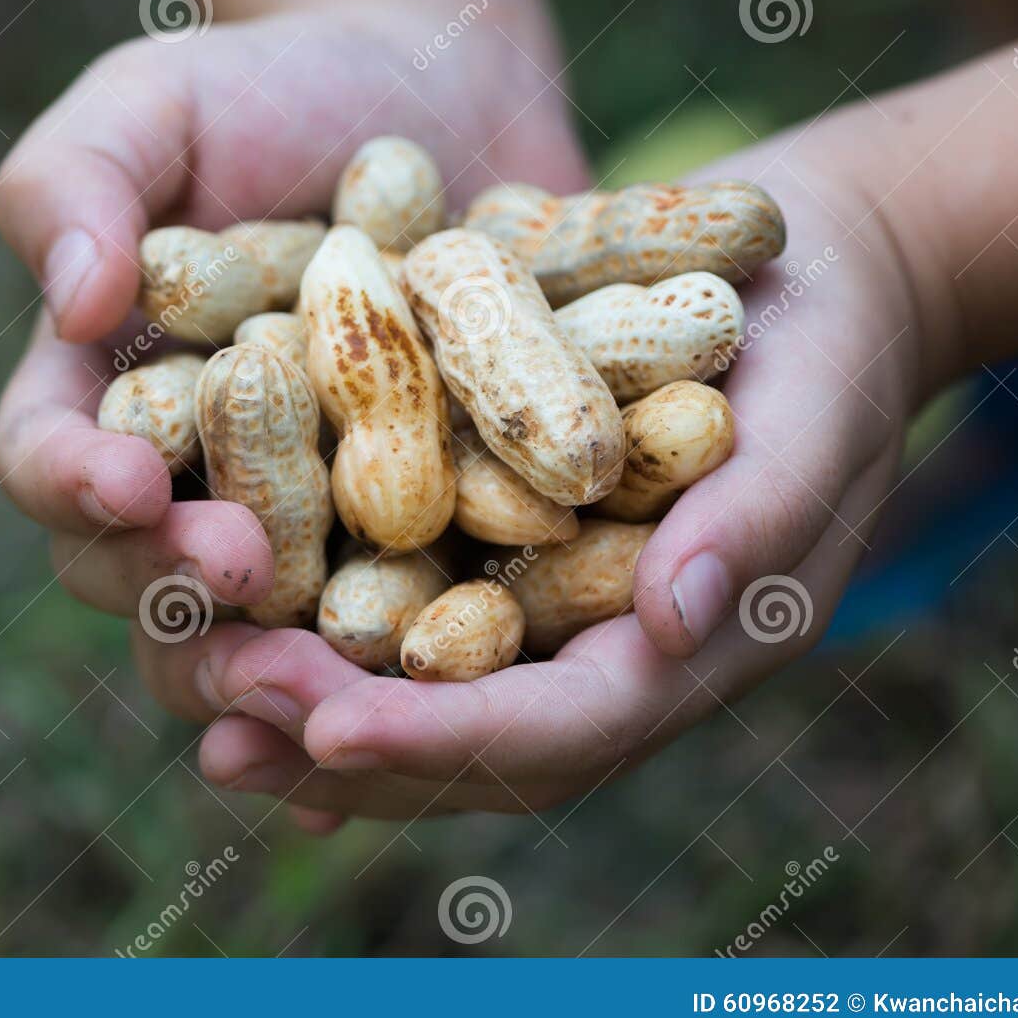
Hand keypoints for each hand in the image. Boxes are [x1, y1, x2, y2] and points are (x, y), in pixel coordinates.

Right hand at [0, 0, 587, 831]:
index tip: (126, 484)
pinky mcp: (408, 537)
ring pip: (261, 632)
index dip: (75, 488)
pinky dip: (399, 682)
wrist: (434, 98)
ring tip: (331, 685)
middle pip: (147, 581)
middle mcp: (187, 483)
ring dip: (283, 667)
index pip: (50, 464)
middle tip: (237, 591)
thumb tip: (71, 304)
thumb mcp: (157, 102)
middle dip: (181, 598)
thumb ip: (81, 186)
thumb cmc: (272, 87)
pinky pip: (395, 626)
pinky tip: (425, 722)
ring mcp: (298, 523)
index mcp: (101, 398)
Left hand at [180, 152, 917, 826]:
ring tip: (188, 674)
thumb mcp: (816, 418)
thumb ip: (755, 525)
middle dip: (337, 734)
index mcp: (680, 653)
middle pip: (457, 734)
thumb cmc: (830, 345)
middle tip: (219, 715)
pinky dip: (308, 600)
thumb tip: (670, 626)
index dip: (440, 739)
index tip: (326, 726)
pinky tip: (217, 594)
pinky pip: (390, 587)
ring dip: (298, 688)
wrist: (806, 278)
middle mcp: (591, 650)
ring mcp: (537, 597)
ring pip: (407, 677)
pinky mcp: (490, 528)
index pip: (554, 731)